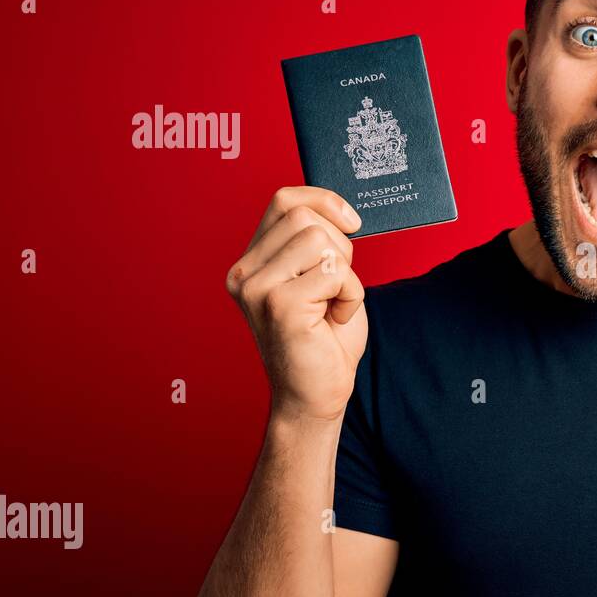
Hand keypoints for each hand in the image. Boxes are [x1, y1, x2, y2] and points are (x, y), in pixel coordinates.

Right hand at [226, 186, 367, 422]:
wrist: (316, 396)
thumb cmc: (323, 339)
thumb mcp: (320, 279)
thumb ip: (316, 243)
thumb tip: (335, 209)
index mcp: (251, 262)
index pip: (284, 200)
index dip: (324, 201)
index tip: (351, 222)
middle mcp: (245, 273)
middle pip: (305, 217)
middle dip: (340, 247)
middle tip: (336, 286)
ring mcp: (257, 288)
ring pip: (320, 240)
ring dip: (345, 273)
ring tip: (332, 305)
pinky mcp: (280, 305)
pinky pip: (335, 273)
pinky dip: (350, 295)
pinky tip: (334, 319)